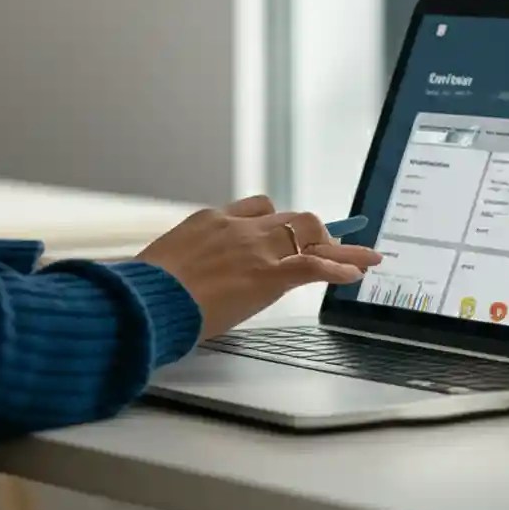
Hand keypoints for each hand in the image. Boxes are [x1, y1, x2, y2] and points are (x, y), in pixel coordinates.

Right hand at [137, 195, 382, 338]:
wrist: (146, 301)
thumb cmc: (146, 293)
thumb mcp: (163, 267)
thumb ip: (186, 265)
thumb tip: (185, 283)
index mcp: (209, 221)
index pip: (256, 208)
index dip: (278, 221)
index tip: (289, 228)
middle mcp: (237, 227)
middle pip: (289, 217)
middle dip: (313, 231)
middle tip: (331, 245)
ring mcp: (255, 248)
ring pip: (309, 233)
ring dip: (339, 246)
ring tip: (363, 258)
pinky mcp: (268, 274)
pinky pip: (314, 264)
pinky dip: (340, 267)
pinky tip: (356, 273)